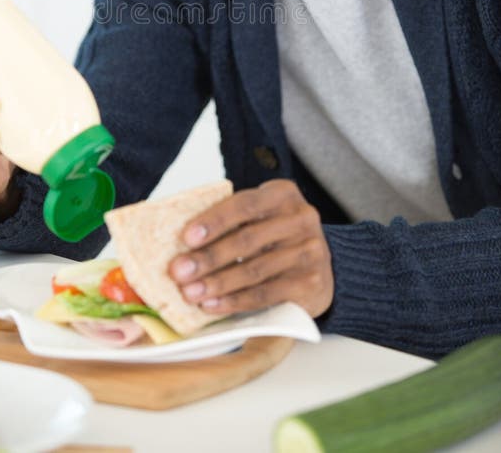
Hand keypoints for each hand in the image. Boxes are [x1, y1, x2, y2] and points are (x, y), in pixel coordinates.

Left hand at [169, 179, 333, 318]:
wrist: (323, 268)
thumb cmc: (277, 238)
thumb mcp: (262, 217)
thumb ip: (233, 221)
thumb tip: (183, 242)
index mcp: (282, 194)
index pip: (244, 205)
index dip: (214, 220)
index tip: (186, 237)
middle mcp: (301, 218)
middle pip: (247, 239)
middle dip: (208, 257)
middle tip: (178, 271)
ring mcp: (309, 251)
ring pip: (254, 270)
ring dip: (217, 283)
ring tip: (190, 292)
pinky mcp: (311, 283)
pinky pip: (265, 294)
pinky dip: (235, 301)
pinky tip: (213, 305)